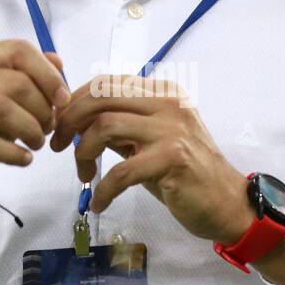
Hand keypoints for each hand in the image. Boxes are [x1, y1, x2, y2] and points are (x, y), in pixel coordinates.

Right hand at [0, 41, 69, 199]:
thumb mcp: (7, 99)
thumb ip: (31, 78)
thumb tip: (58, 62)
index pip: (18, 50)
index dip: (47, 74)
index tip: (64, 99)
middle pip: (15, 83)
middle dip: (42, 108)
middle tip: (49, 128)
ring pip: (1, 109)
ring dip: (30, 130)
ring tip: (38, 143)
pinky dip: (13, 153)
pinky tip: (25, 159)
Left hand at [48, 73, 257, 242]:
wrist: (226, 203)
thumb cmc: (186, 175)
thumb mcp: (150, 142)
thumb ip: (120, 127)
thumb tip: (76, 120)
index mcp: (162, 93)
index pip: (107, 81)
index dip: (75, 100)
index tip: (61, 126)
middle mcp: (168, 103)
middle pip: (101, 95)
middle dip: (70, 119)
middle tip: (58, 145)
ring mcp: (172, 129)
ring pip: (105, 126)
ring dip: (82, 153)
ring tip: (83, 174)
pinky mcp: (172, 158)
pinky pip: (121, 171)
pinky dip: (103, 189)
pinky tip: (100, 202)